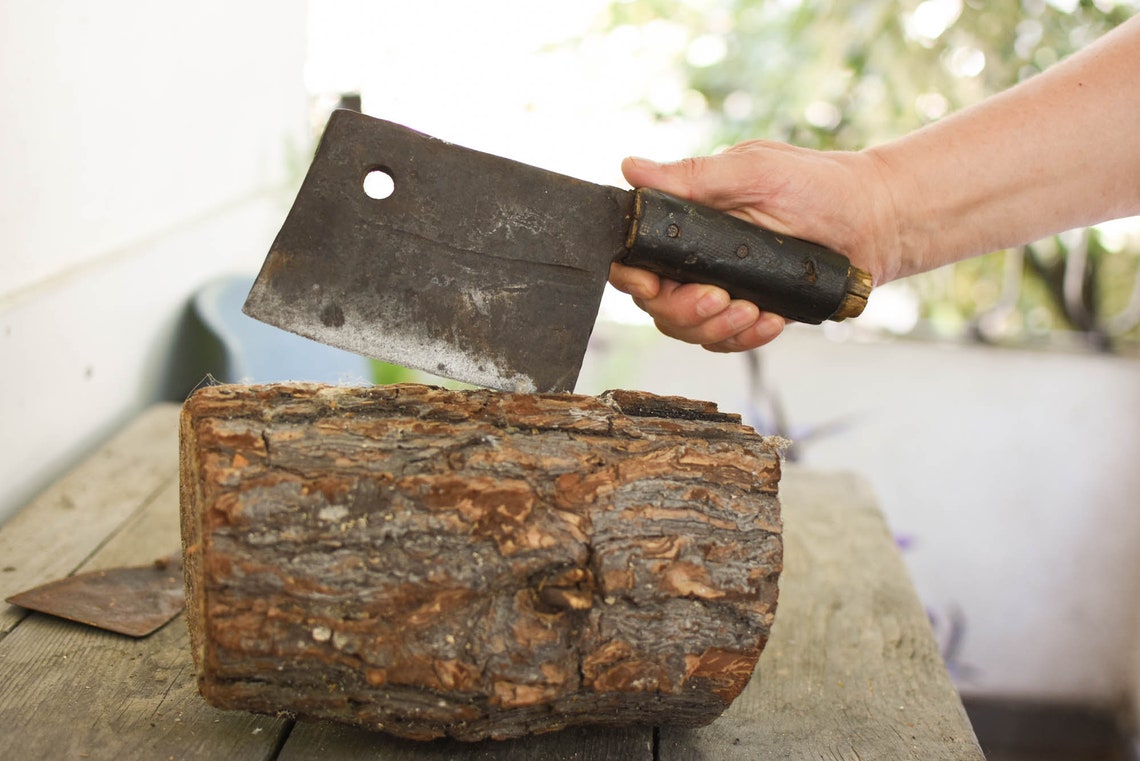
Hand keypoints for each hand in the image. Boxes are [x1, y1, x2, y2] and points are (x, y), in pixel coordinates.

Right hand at [609, 141, 896, 351]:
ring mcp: (721, 287)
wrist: (876, 221)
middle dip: (683, 309)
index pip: (636, 256)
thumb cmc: (819, 185)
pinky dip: (745, 338)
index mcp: (687, 221)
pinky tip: (769, 321)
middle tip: (719, 297)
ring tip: (750, 310)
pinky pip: (727, 341)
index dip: (633, 276)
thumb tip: (631, 167)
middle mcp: (697, 257)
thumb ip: (691, 177)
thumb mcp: (754, 171)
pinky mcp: (748, 312)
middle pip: (656, 304)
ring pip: (687, 329)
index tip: (652, 283)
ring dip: (713, 327)